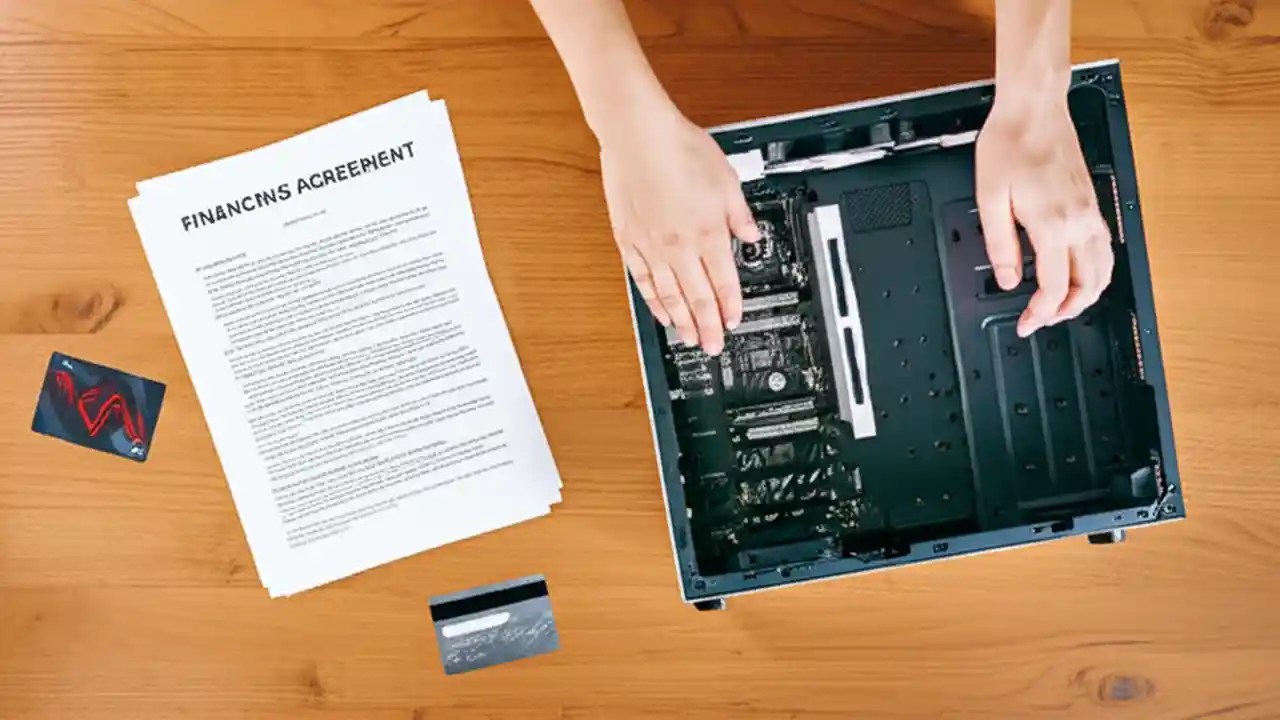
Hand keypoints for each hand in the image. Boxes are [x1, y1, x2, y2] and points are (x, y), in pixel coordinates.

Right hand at [600, 108, 759, 355]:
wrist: (639, 135)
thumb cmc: (680, 149)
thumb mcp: (727, 180)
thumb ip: (740, 214)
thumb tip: (752, 235)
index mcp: (708, 233)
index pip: (724, 282)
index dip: (731, 306)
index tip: (734, 321)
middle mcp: (680, 246)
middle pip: (697, 297)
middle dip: (708, 326)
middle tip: (713, 345)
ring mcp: (652, 246)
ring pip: (669, 295)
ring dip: (681, 321)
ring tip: (689, 339)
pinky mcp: (629, 240)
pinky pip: (642, 280)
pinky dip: (652, 300)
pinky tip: (659, 312)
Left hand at [976, 98, 1114, 336]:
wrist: (1034, 109)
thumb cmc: (1009, 145)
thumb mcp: (989, 198)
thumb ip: (1000, 245)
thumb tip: (1008, 279)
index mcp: (1051, 224)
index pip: (1055, 288)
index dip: (1041, 314)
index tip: (1026, 324)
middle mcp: (1079, 221)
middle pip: (1089, 285)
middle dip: (1068, 312)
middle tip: (1043, 319)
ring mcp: (1090, 212)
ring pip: (1105, 269)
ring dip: (1089, 295)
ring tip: (1063, 306)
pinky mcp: (1092, 202)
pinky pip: (1105, 248)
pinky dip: (1098, 271)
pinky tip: (1081, 275)